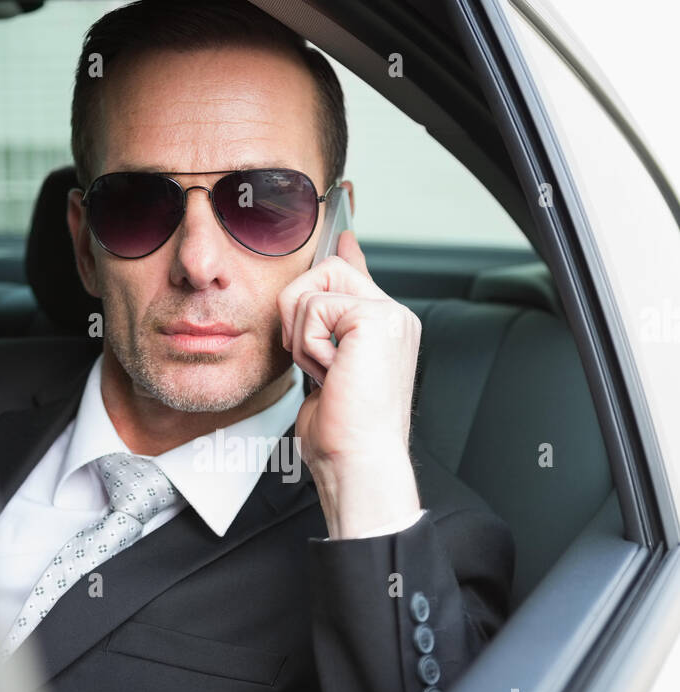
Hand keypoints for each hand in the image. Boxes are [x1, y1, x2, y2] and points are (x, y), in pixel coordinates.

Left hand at [277, 229, 421, 537]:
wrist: (358, 464)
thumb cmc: (343, 435)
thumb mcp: (325, 375)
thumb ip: (323, 334)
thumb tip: (311, 313)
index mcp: (385, 327)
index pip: (357, 274)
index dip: (341, 252)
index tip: (338, 227)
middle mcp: (393, 316)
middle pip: (325, 270)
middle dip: (299, 314)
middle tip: (314, 361)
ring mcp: (388, 315)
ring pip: (312, 289)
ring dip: (303, 338)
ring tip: (327, 374)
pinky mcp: (373, 318)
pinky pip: (313, 310)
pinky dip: (309, 347)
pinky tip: (332, 374)